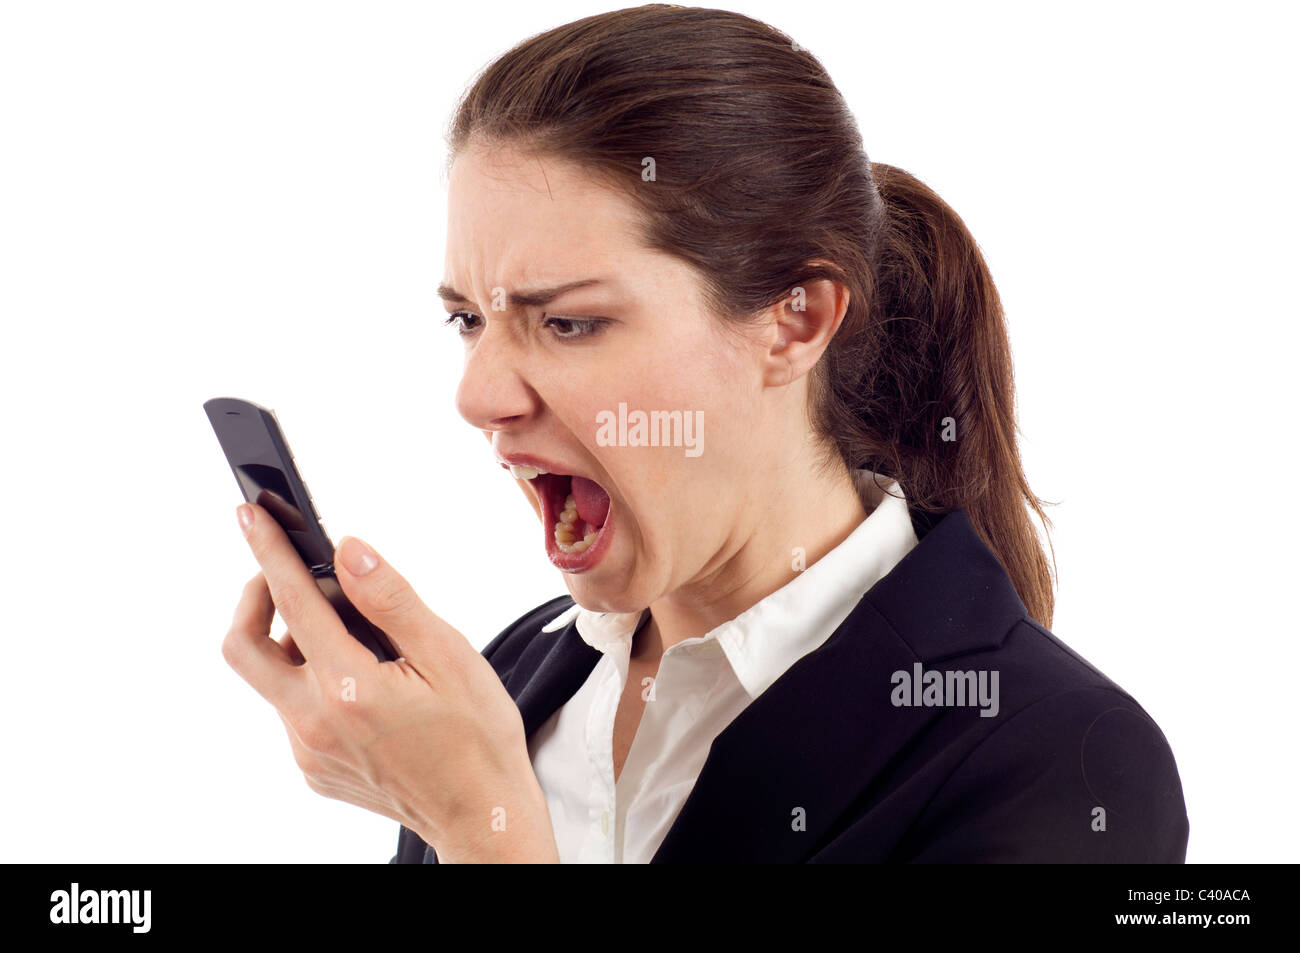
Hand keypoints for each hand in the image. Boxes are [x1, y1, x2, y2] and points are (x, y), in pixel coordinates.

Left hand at [222, 501, 559, 862]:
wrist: (481, 815)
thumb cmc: (477, 735)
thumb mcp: (449, 655)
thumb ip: (391, 599)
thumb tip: (348, 551)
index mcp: (348, 688)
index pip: (293, 601)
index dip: (269, 550)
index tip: (250, 512)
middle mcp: (314, 723)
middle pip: (243, 646)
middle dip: (252, 597)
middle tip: (285, 572)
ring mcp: (308, 751)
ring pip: (274, 678)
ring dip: (295, 642)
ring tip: (354, 633)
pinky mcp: (313, 768)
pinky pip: (295, 710)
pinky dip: (316, 678)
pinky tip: (366, 680)